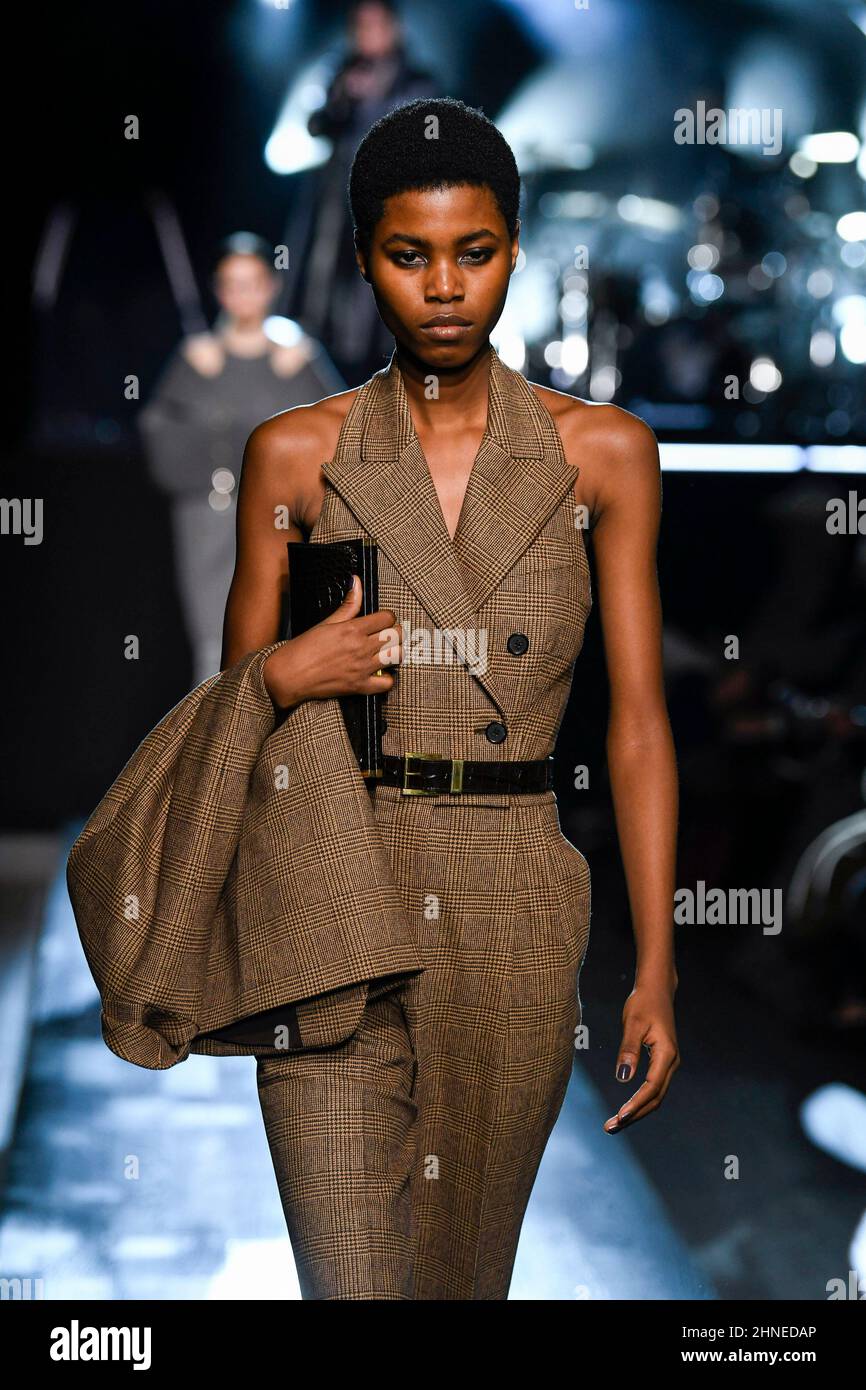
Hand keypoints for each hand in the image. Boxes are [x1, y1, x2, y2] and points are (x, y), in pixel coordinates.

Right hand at [264, 574, 401, 709]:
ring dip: (394, 652)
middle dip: (394, 632)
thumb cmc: (303, 648)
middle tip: (384, 634)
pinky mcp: (359, 686)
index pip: (388, 617)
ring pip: (397, 656)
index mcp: (353, 629)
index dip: (387, 617)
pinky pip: (387, 683)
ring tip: (385, 651)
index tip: (381, 620)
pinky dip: (387, 678)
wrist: (288, 676)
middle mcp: (361, 648)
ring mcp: (362, 668)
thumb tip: (356, 581)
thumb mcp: (326, 622)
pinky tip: (380, 672)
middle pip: (397, 635)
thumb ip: (348, 604)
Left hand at [604, 981, 679, 1132]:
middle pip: (655, 1099)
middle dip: (634, 1115)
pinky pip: (653, 1089)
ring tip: (614, 1124)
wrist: (656, 990)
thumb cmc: (643, 1003)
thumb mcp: (632, 1023)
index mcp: (666, 1055)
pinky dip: (640, 1101)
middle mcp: (671, 1063)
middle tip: (610, 1128)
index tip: (619, 1118)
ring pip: (655, 1096)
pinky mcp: (662, 1063)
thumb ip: (628, 1050)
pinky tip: (626, 1109)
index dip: (636, 1105)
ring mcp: (668, 1064)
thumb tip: (622, 1078)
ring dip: (637, 1111)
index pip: (651, 1088)